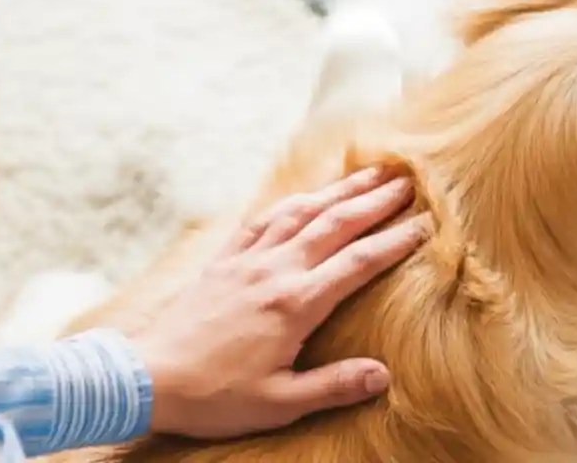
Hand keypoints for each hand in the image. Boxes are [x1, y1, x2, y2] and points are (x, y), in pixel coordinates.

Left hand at [133, 167, 424, 438]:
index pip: (358, 262)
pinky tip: (304, 197)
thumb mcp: (279, 402)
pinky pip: (262, 219)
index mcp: (295, 304)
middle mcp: (274, 271)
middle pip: (335, 223)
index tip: (428, 223)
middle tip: (409, 179)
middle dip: (375, 199)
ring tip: (368, 174)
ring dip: (337, 190)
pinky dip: (290, 202)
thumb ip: (333, 386)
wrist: (148, 377)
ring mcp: (246, 260)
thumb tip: (383, 375)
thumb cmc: (215, 396)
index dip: (396, 241)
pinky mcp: (223, 261)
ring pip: (301, 212)